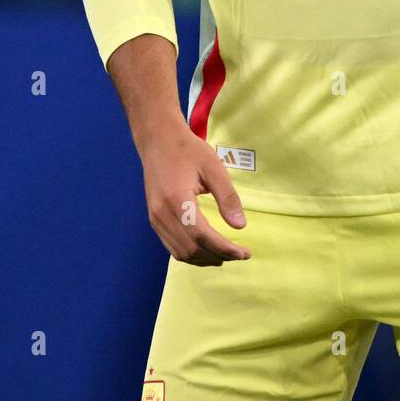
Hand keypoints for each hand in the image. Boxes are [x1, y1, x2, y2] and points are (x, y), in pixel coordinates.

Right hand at [140, 128, 251, 265]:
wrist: (158, 141)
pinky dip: (192, 254)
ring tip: (227, 255)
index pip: (202, 236)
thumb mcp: (214, 168)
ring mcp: (156, 219)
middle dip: (218, 256)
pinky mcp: (154, 220)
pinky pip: (172, 246)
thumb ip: (227, 197)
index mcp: (177, 200)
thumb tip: (240, 226)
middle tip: (240, 254)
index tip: (244, 253)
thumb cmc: (187, 150)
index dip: (224, 249)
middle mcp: (162, 214)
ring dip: (205, 259)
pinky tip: (207, 249)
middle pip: (192, 249)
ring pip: (181, 253)